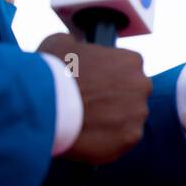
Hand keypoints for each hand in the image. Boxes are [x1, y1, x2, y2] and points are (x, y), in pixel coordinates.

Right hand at [38, 33, 151, 164]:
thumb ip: (78, 44)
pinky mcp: (130, 137)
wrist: (43, 104)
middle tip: (90, 107)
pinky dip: (107, 142)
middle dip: (114, 101)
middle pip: (132, 95)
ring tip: (85, 125)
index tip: (94, 87)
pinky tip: (88, 139)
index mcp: (131, 61)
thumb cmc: (51, 71)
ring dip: (112, 122)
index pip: (127, 70)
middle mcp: (142, 85)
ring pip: (128, 119)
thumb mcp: (61, 43)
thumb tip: (75, 47)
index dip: (108, 79)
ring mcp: (138, 113)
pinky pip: (122, 141)